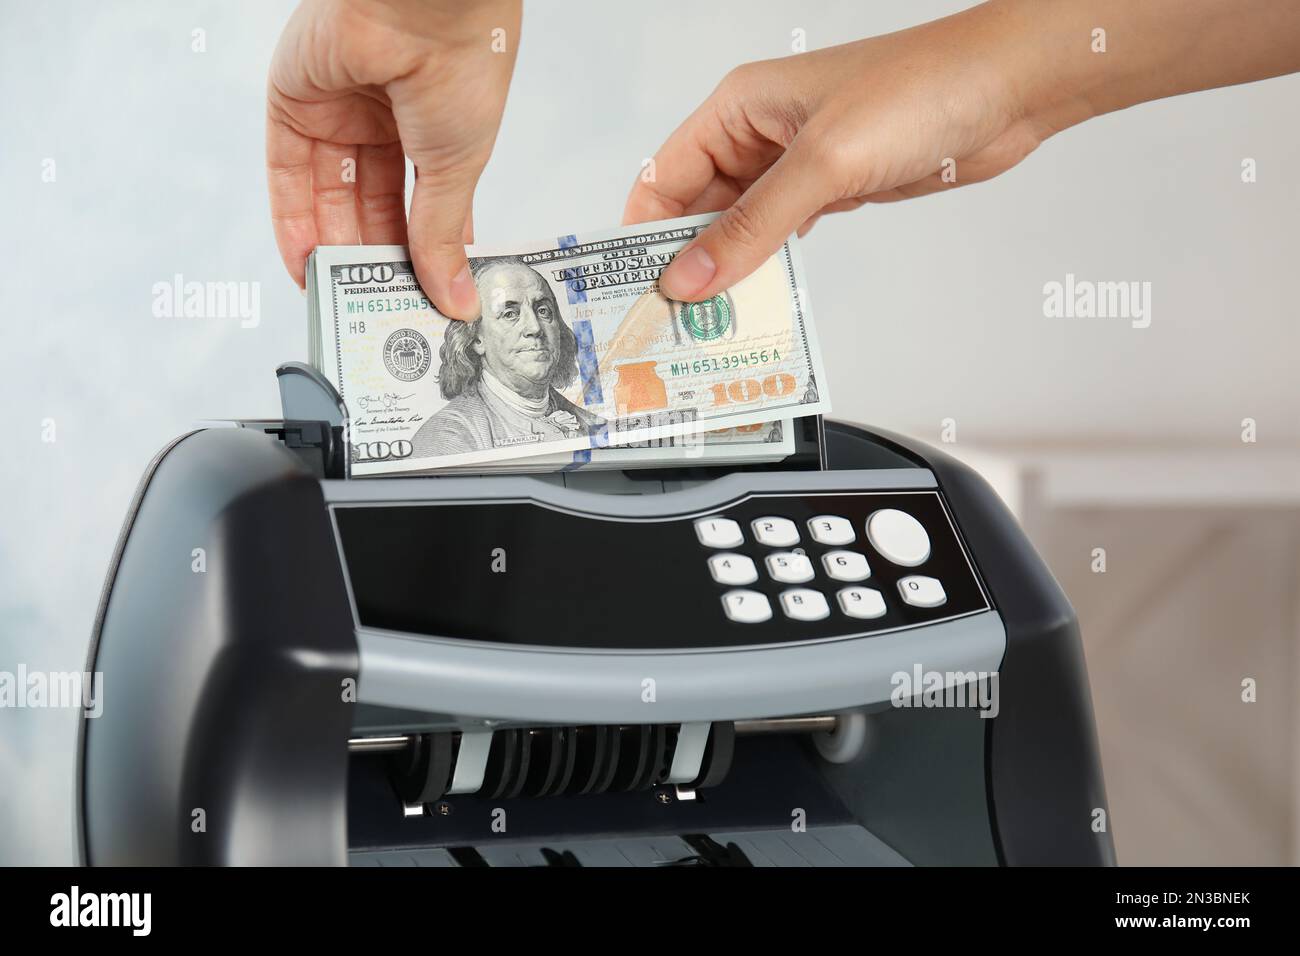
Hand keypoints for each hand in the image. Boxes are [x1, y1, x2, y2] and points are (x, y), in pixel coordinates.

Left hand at [267, 0, 520, 318]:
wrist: (422, 2)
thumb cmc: (461, 63)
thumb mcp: (457, 167)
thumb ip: (442, 236)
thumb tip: (456, 298)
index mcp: (437, 126)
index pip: (424, 205)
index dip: (424, 254)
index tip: (425, 301)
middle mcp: (387, 119)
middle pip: (372, 206)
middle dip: (376, 259)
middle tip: (382, 311)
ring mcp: (338, 111)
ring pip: (330, 195)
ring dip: (336, 249)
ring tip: (344, 302)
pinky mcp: (294, 103)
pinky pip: (286, 174)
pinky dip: (293, 222)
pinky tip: (305, 267)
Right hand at [627, 0, 1299, 302]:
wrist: (1006, 91)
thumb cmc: (921, 89)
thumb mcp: (822, 164)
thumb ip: (753, 227)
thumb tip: (691, 277)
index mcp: (738, 108)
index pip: (664, 176)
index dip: (644, 234)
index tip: (635, 288)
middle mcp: (758, 137)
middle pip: (697, 209)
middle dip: (684, 264)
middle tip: (672, 324)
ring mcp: (795, 167)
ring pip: (739, 229)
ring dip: (727, 274)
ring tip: (710, 326)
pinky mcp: (831, 192)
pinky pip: (781, 238)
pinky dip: (769, 271)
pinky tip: (761, 303)